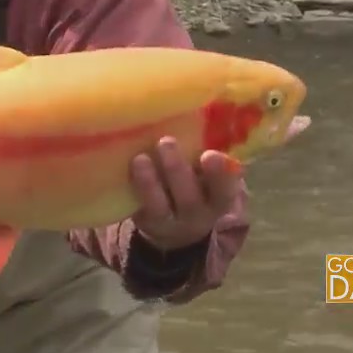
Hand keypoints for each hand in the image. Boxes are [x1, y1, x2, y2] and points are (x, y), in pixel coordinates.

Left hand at [130, 137, 241, 251]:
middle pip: (190, 199)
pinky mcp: (144, 222)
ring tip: (140, 158)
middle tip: (166, 142)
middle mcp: (197, 216)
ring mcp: (169, 223)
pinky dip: (133, 189)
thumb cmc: (198, 189)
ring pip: (159, 206)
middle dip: (177, 171)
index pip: (225, 190)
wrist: (178, 229)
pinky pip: (138, 209)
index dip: (220, 174)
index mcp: (218, 201)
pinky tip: (126, 170)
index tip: (210, 154)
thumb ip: (209, 160)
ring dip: (149, 183)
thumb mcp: (211, 179)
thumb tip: (201, 123)